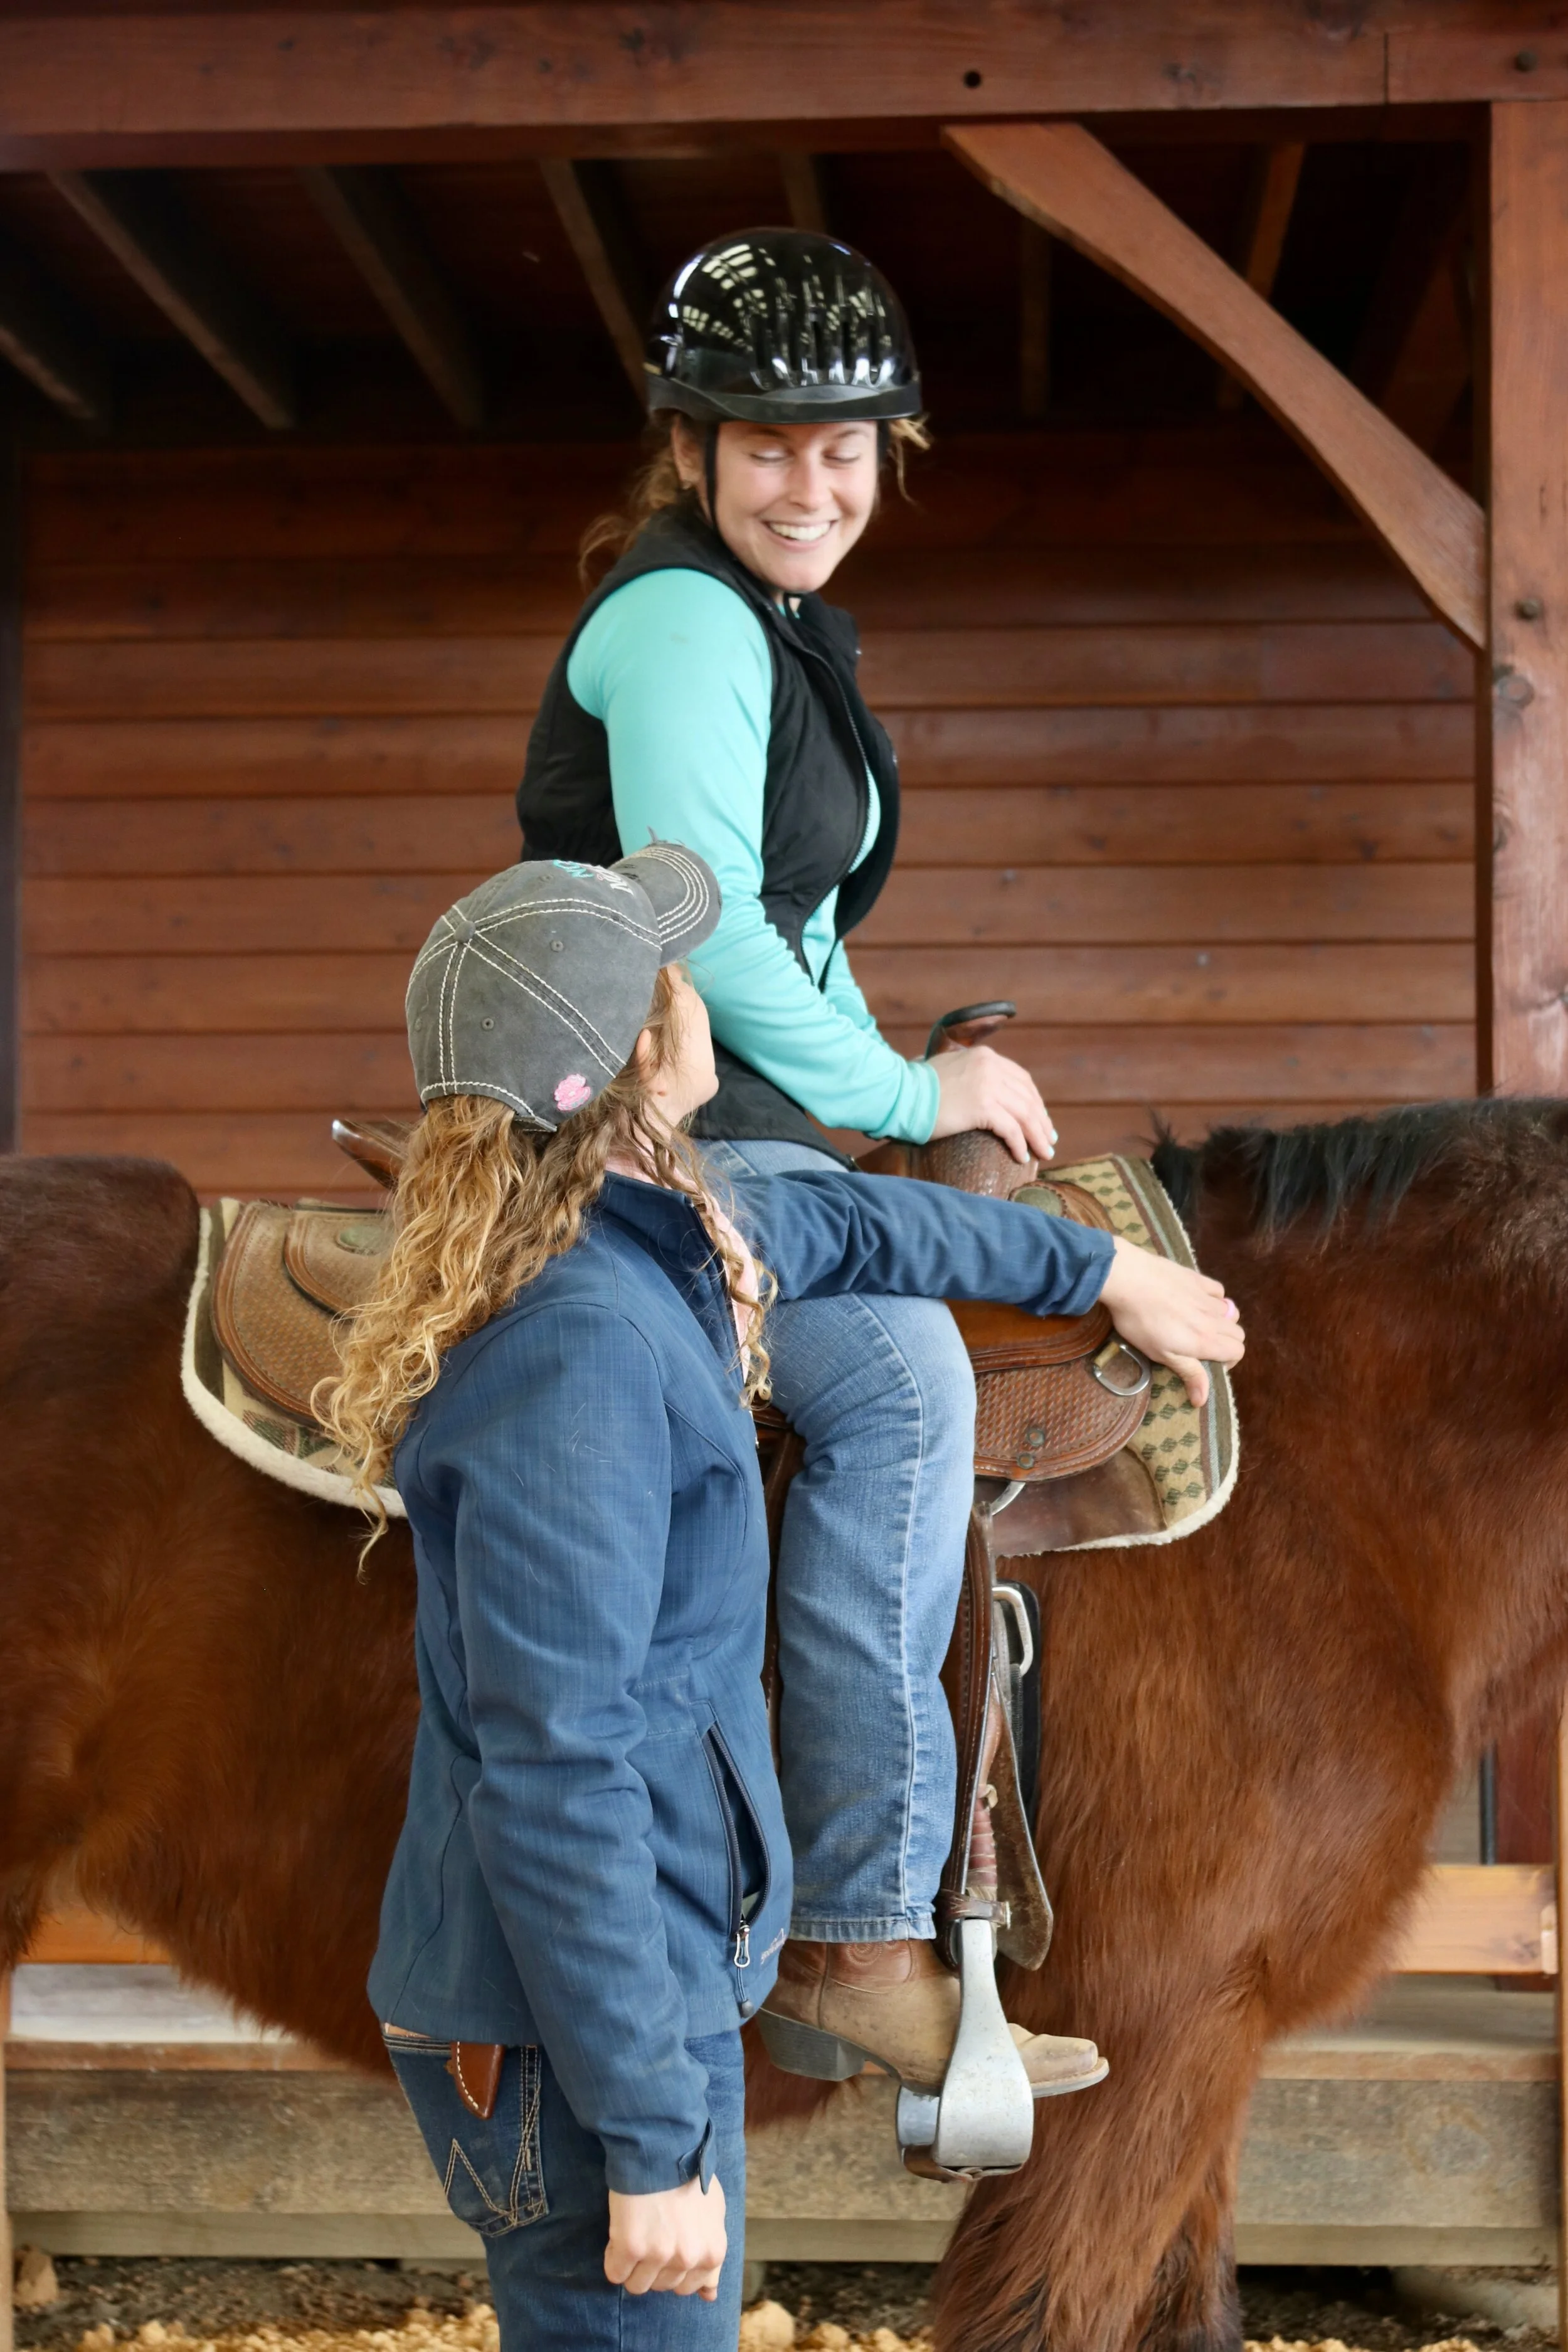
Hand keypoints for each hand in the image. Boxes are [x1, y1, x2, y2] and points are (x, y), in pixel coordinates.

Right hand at [605, 2174, 726, 2299]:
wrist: (660, 2148)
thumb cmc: (687, 2177)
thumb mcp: (713, 2214)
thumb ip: (711, 2253)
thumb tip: (710, 2295)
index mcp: (712, 2253)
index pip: (689, 2288)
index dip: (674, 2269)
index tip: (667, 2250)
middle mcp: (688, 2259)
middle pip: (662, 2287)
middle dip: (654, 2268)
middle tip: (650, 2236)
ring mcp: (660, 2255)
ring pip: (637, 2285)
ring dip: (632, 2267)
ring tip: (635, 2235)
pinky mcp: (632, 2247)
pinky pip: (615, 2273)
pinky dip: (613, 2259)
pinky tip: (619, 2236)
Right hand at [926, 1046, 1056, 1164]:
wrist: (901, 1095)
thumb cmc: (918, 1087)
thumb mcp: (951, 1069)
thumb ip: (971, 1074)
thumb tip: (984, 1094)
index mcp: (986, 1057)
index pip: (1022, 1080)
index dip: (1035, 1102)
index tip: (1041, 1120)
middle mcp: (991, 1067)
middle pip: (1028, 1097)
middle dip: (1041, 1121)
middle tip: (1048, 1140)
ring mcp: (988, 1085)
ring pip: (1025, 1114)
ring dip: (1037, 1136)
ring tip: (1043, 1153)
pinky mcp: (982, 1106)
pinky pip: (1011, 1129)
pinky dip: (1020, 1144)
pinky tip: (1022, 1157)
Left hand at [1097, 1237, 1244, 1408]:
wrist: (1128, 1279)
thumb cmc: (1141, 1322)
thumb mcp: (1161, 1354)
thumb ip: (1188, 1373)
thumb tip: (1203, 1400)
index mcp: (1206, 1340)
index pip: (1238, 1351)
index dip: (1228, 1361)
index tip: (1208, 1363)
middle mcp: (1213, 1318)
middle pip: (1238, 1333)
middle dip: (1227, 1343)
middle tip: (1202, 1346)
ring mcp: (1206, 1296)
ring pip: (1231, 1312)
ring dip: (1221, 1321)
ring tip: (1199, 1324)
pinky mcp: (1197, 1278)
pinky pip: (1219, 1291)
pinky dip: (1215, 1299)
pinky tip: (1197, 1301)